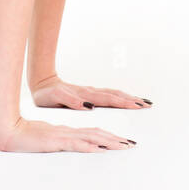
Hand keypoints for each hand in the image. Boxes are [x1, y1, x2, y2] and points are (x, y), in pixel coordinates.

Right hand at [0, 117, 136, 152]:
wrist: (9, 130)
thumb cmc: (26, 135)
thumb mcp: (48, 138)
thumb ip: (61, 140)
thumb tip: (74, 143)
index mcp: (68, 131)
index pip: (93, 133)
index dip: (109, 136)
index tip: (123, 141)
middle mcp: (68, 131)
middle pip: (97, 134)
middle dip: (115, 139)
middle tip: (131, 143)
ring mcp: (63, 135)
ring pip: (91, 137)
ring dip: (108, 141)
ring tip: (123, 145)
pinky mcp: (56, 141)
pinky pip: (76, 143)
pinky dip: (90, 145)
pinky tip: (100, 147)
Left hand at [30, 74, 153, 111]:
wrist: (41, 84)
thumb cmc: (46, 94)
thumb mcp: (55, 98)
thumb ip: (71, 101)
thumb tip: (88, 106)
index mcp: (85, 95)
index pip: (109, 99)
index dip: (124, 103)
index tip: (138, 105)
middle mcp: (90, 93)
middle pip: (116, 95)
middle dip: (132, 100)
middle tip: (148, 104)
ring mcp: (90, 93)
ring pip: (113, 94)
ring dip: (128, 98)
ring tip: (141, 102)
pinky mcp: (88, 94)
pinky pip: (108, 95)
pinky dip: (119, 97)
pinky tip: (124, 100)